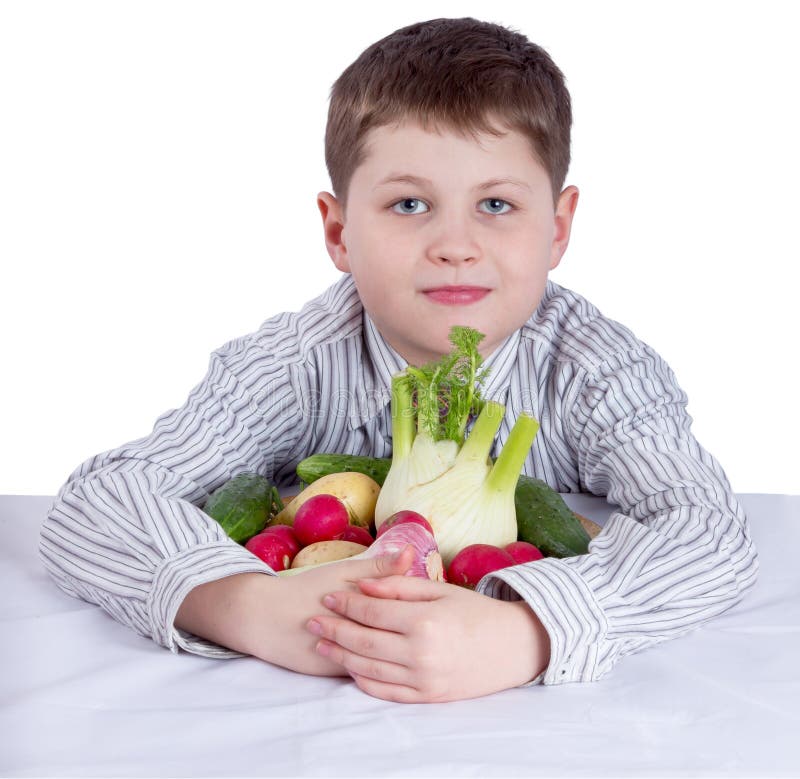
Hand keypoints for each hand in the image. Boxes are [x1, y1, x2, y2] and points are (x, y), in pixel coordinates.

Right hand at [249, 548, 413, 676]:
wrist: (268, 618)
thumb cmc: (309, 589)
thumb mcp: (343, 571)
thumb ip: (379, 567)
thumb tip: (412, 553)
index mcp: (364, 603)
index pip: (404, 608)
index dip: (416, 604)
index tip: (422, 600)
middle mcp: (358, 632)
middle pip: (399, 634)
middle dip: (411, 629)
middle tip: (417, 621)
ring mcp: (348, 654)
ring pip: (387, 656)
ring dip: (398, 649)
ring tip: (403, 637)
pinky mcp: (338, 672)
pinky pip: (370, 671)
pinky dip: (381, 664)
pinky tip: (387, 655)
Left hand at [305, 547, 550, 702]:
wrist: (513, 647)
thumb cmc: (476, 612)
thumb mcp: (440, 590)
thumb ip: (400, 586)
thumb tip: (363, 585)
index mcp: (424, 620)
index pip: (372, 611)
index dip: (346, 603)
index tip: (327, 596)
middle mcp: (421, 652)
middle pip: (363, 641)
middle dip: (334, 629)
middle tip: (311, 620)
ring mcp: (424, 679)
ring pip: (369, 668)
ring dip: (340, 655)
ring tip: (321, 641)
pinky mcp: (428, 697)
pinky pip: (386, 691)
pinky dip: (363, 680)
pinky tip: (349, 667)